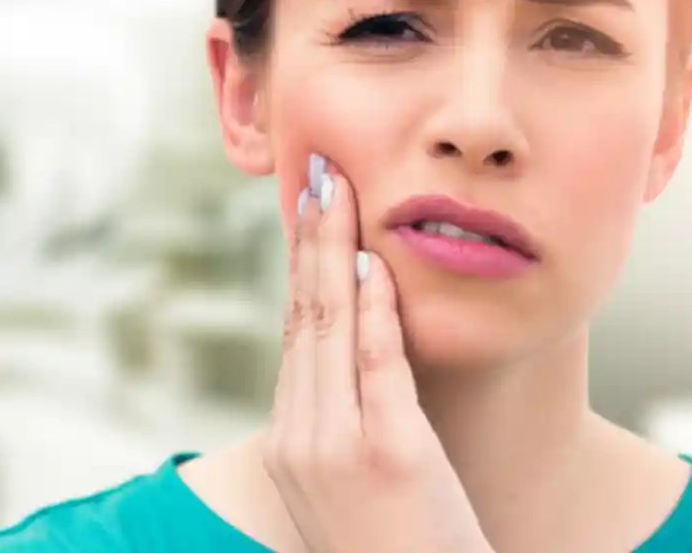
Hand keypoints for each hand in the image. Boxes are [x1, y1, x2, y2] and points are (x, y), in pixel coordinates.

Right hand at [261, 155, 493, 552]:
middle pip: (305, 317)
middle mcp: (302, 439)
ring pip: (330, 330)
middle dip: (311, 240)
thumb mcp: (354, 485)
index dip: (303, 267)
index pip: (296, 334)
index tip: (310, 212)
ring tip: (338, 193)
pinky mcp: (389, 454)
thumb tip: (359, 362)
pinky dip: (374, 311)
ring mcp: (339, 447)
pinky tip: (373, 265)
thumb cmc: (397, 549)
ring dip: (335, 254)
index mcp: (294, 443)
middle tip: (318, 175)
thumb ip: (346, 422)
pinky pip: (376, 366)